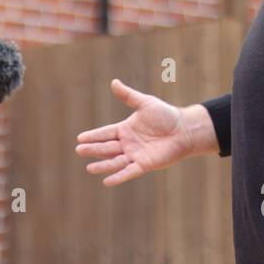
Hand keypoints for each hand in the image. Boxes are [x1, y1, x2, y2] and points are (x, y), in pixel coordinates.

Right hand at [75, 78, 200, 185]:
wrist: (184, 129)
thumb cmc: (166, 115)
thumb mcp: (145, 103)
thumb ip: (128, 95)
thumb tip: (113, 82)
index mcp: (125, 129)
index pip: (105, 133)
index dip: (93, 136)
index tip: (79, 138)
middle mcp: (127, 144)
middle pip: (107, 147)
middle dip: (93, 149)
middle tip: (79, 150)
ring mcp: (135, 155)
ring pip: (115, 162)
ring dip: (102, 165)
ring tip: (89, 168)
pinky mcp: (144, 165)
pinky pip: (129, 172)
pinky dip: (118, 177)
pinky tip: (107, 181)